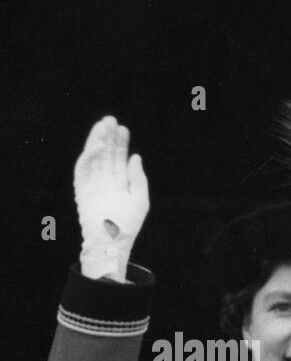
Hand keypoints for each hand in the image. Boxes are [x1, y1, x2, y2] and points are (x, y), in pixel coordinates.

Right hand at [75, 116, 149, 279]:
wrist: (113, 240)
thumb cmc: (128, 223)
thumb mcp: (140, 198)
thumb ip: (137, 177)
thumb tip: (135, 157)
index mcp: (118, 183)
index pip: (117, 159)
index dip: (120, 144)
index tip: (124, 129)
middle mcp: (104, 181)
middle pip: (105, 154)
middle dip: (108, 138)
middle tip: (112, 120)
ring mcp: (92, 183)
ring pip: (93, 157)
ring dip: (97, 141)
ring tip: (104, 126)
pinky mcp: (81, 188)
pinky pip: (83, 168)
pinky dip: (89, 155)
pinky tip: (98, 144)